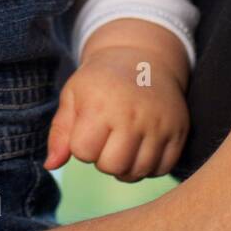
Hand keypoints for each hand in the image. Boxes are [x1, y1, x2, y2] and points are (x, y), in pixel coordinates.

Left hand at [43, 45, 189, 180]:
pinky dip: (149, 165)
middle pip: (111, 166)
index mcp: (100, 105)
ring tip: (123, 143)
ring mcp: (159, 124)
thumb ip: (60, 132)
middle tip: (107, 138)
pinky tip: (142, 147)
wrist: (143, 58)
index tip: (88, 129)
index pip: (83, 152)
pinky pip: (162, 169)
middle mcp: (132, 115)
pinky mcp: (179, 131)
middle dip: (103, 159)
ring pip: (138, 171)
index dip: (81, 145)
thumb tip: (51, 165)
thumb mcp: (73, 95)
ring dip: (126, 166)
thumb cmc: (100, 81)